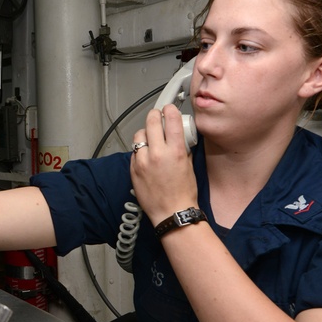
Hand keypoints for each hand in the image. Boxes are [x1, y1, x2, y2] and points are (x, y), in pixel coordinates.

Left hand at [129, 105, 198, 224]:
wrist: (172, 212)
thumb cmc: (184, 192)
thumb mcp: (188, 165)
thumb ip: (181, 147)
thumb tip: (177, 135)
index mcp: (174, 151)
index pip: (170, 120)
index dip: (169, 110)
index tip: (169, 108)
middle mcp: (157, 154)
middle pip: (151, 122)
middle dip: (154, 116)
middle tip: (156, 116)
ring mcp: (142, 162)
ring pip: (139, 136)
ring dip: (145, 134)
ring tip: (150, 138)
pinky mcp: (133, 170)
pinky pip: (134, 152)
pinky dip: (139, 151)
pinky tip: (146, 155)